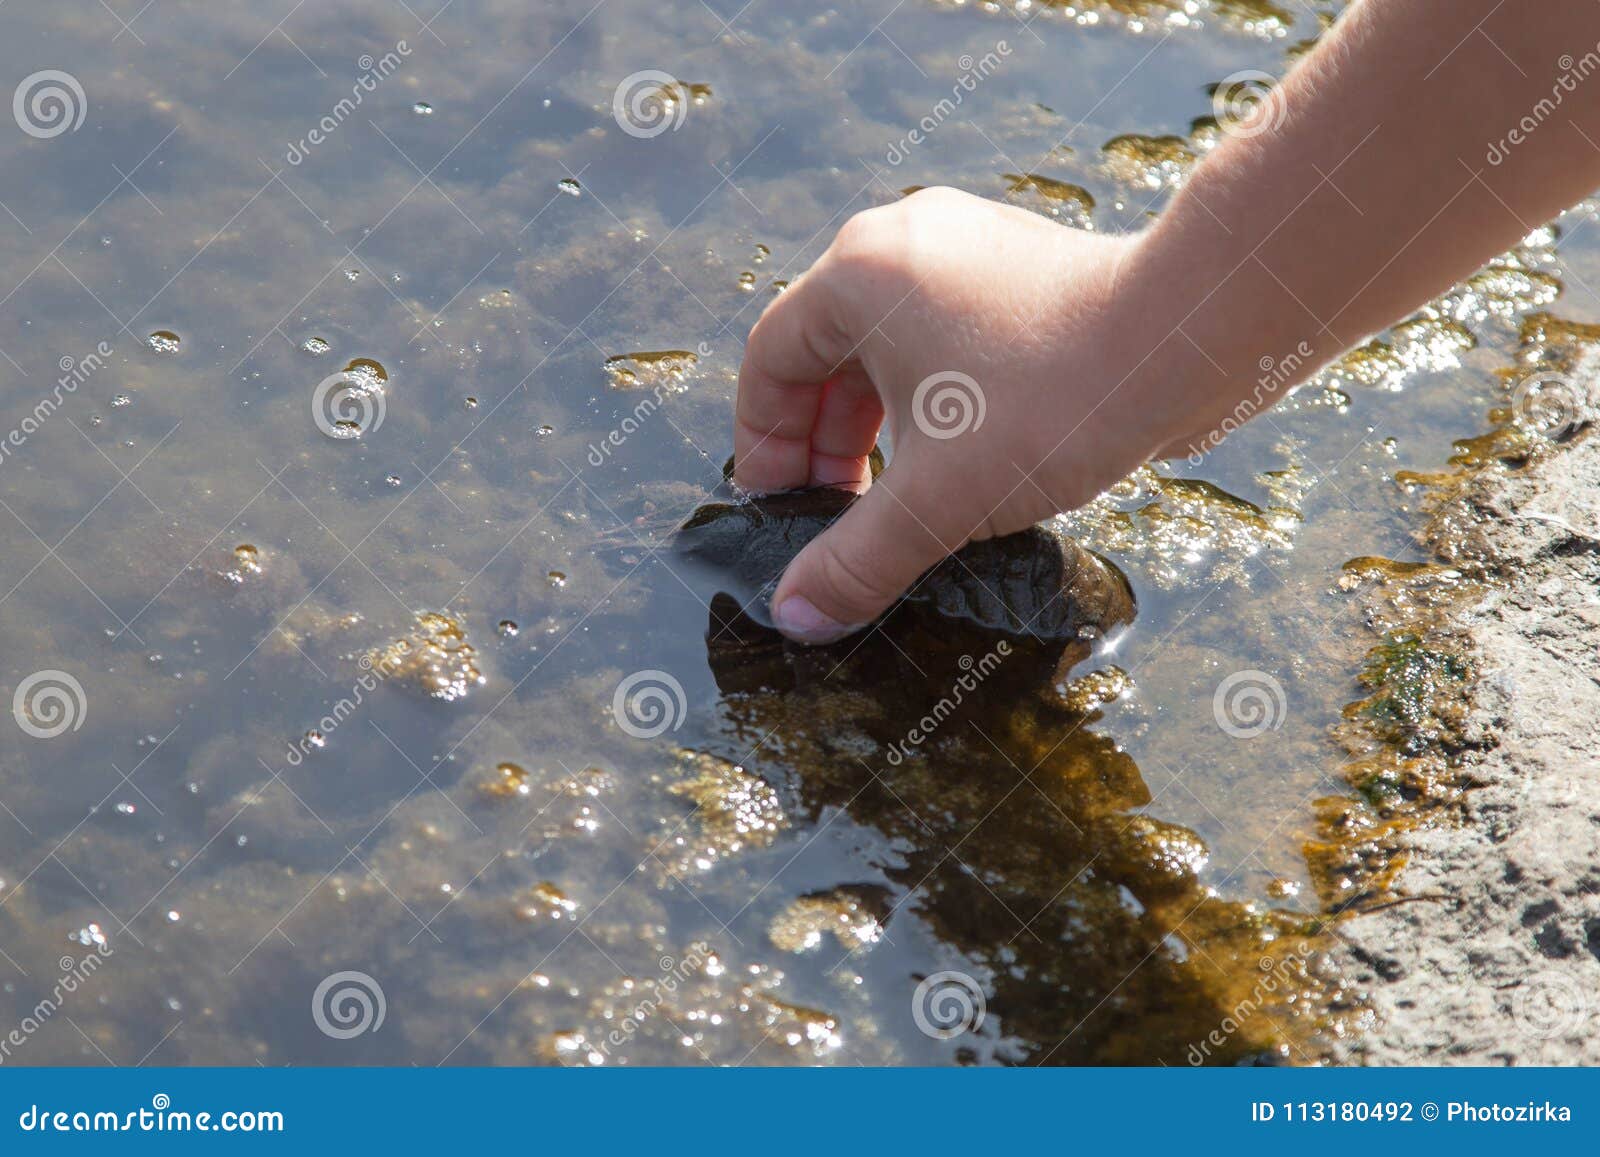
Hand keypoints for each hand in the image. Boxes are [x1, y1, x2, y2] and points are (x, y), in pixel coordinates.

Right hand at [733, 187, 1183, 642]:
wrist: (1190, 336)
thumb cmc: (1051, 402)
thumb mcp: (935, 499)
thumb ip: (855, 561)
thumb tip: (794, 615)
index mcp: (857, 274)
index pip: (770, 361)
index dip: (763, 444)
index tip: (780, 507)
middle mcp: (903, 244)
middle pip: (826, 354)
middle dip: (824, 444)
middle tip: (834, 517)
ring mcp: (968, 252)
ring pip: (890, 351)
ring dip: (879, 429)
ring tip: (893, 501)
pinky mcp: (1020, 275)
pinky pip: (947, 342)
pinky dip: (933, 402)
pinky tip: (956, 463)